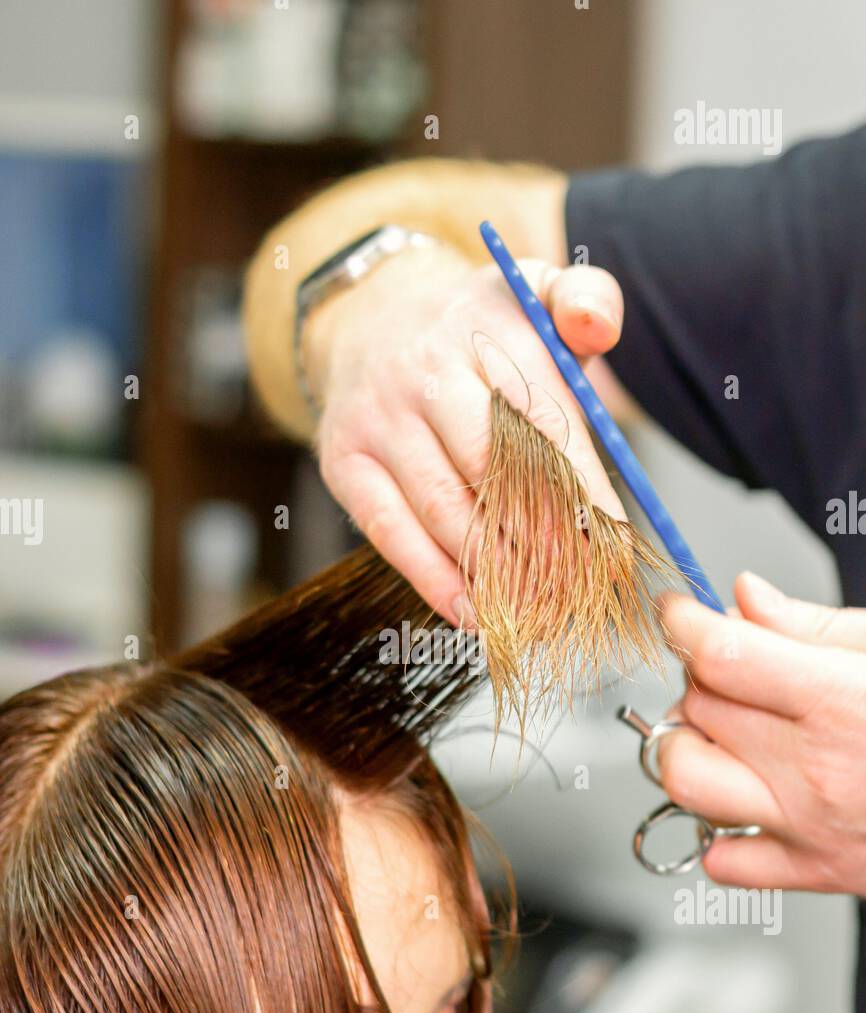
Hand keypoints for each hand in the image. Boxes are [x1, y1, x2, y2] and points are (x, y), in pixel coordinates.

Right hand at [306, 240, 626, 624]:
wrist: (372, 317)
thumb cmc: (479, 328)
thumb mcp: (535, 292)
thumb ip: (587, 299)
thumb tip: (596, 325)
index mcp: (483, 325)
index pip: (539, 411)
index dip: (580, 479)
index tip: (612, 534)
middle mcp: (422, 369)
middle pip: (489, 462)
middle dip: (541, 531)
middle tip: (579, 580)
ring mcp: (377, 419)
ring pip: (442, 507)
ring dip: (495, 566)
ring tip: (540, 606)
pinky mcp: (344, 462)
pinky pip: (391, 533)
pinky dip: (434, 580)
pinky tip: (475, 610)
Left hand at [656, 571, 865, 894]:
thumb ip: (812, 627)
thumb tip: (744, 598)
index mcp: (840, 703)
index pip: (719, 655)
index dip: (683, 624)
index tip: (679, 613)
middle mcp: (817, 769)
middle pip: (699, 708)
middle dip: (700, 677)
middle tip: (730, 666)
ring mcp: (811, 827)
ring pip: (687, 781)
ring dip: (689, 747)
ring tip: (724, 730)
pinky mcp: (817, 872)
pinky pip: (722, 860)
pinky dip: (716, 829)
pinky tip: (749, 796)